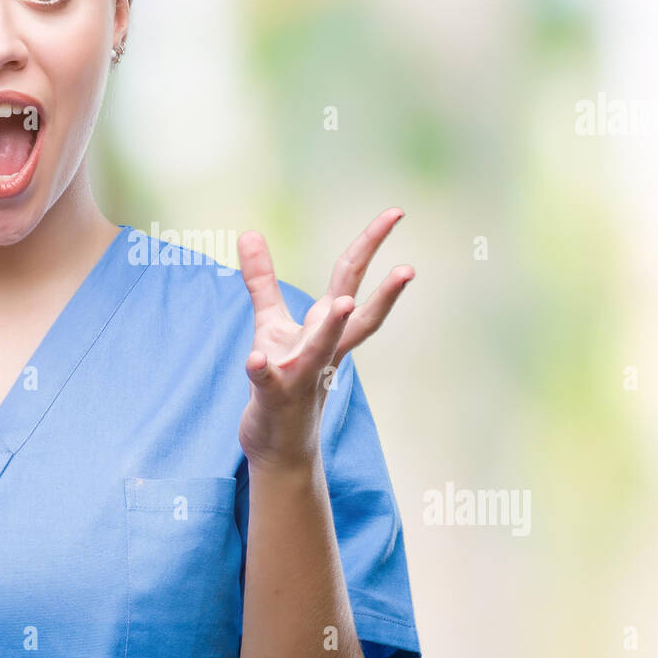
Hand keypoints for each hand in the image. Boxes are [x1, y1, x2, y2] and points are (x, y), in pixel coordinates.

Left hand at [236, 208, 413, 470]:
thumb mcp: (271, 325)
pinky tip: (253, 359)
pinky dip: (261, 369)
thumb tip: (248, 232)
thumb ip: (262, 280)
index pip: (352, 279)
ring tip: (340, 304)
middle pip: (355, 315)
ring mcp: (302, 374)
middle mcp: (324, 349)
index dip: (371, 244)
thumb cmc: (282, 378)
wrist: (280, 445)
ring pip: (320, 349)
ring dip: (330, 328)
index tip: (396, 212)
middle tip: (408, 268)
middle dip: (383, 292)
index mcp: (326, 328)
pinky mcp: (274, 397)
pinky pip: (268, 381)